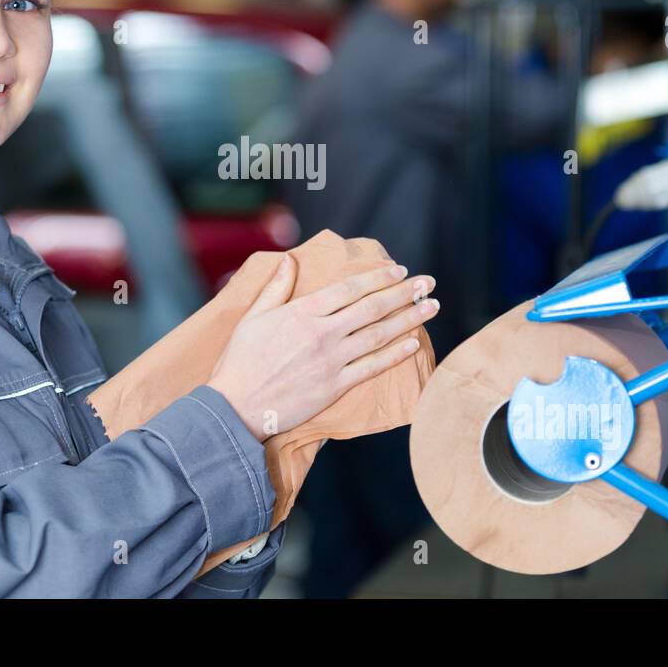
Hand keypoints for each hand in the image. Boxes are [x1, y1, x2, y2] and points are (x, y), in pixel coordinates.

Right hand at [208, 253, 437, 442]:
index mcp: (304, 312)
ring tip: (431, 307)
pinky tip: (413, 344)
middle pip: (373, 308)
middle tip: (428, 283)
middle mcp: (323, 333)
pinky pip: (373, 368)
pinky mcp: (336, 386)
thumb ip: (276, 287)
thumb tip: (290, 260)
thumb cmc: (240, 360)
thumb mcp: (253, 316)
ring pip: (379, 335)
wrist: (236, 406)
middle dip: (404, 293)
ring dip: (409, 319)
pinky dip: (395, 355)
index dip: (378, 277)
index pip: (350, 288)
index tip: (399, 270)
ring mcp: (332, 361)